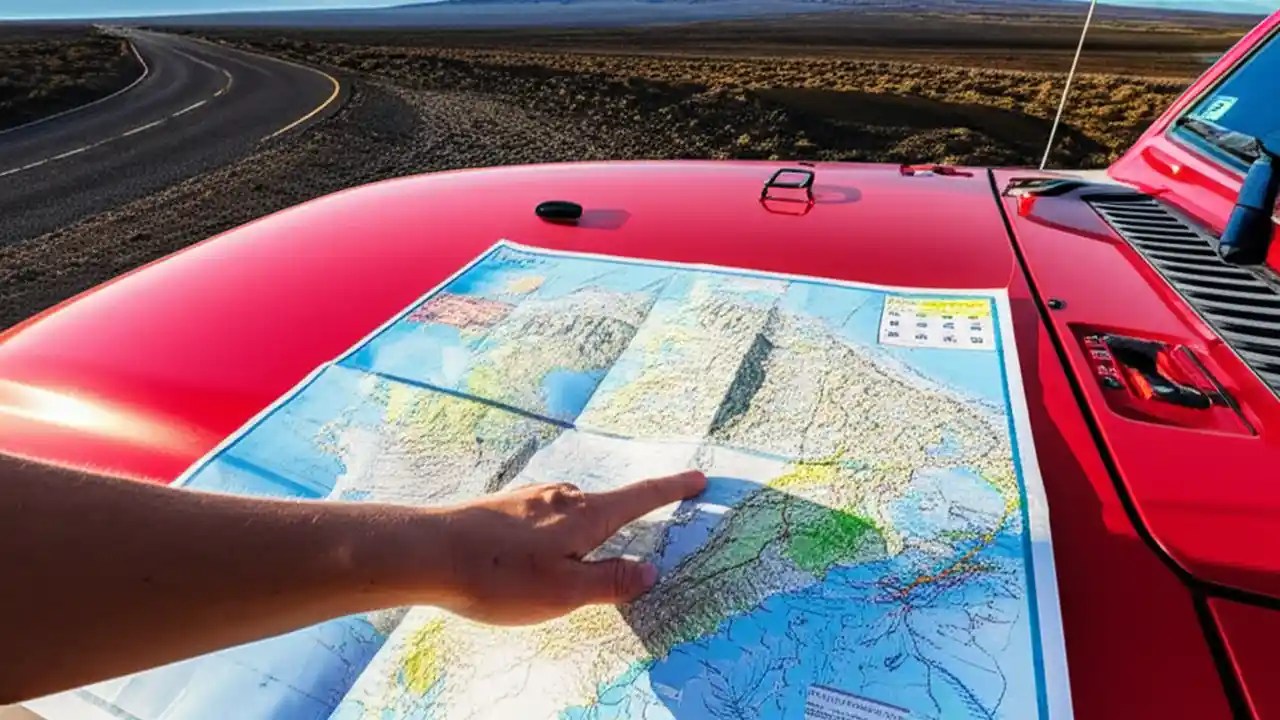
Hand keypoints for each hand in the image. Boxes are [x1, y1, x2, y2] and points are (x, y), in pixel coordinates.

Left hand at [434, 471, 706, 624]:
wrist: (426, 552)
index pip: (641, 498)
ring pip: (571, 515)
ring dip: (580, 537)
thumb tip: (651, 571)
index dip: (672, 490)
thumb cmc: (499, 576)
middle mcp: (562, 497)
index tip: (699, 477)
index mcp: (586, 515)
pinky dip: (552, 538)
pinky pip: (544, 520)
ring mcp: (530, 499)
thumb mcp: (564, 592)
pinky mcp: (504, 507)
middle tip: (630, 551)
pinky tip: (529, 561)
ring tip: (569, 571)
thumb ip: (610, 581)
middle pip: (606, 508)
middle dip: (622, 525)